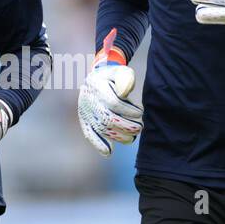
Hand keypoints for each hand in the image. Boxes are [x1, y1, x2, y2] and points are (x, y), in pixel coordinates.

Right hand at [77, 28, 143, 156]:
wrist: (96, 79)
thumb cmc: (112, 76)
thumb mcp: (121, 71)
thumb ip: (125, 78)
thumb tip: (124, 93)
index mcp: (97, 87)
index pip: (114, 103)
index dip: (129, 110)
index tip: (139, 112)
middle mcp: (89, 101)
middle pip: (108, 119)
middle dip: (126, 126)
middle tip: (140, 127)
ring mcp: (86, 113)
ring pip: (101, 129)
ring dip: (118, 137)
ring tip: (131, 138)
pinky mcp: (85, 121)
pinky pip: (89, 134)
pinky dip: (98, 144)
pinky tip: (108, 153)